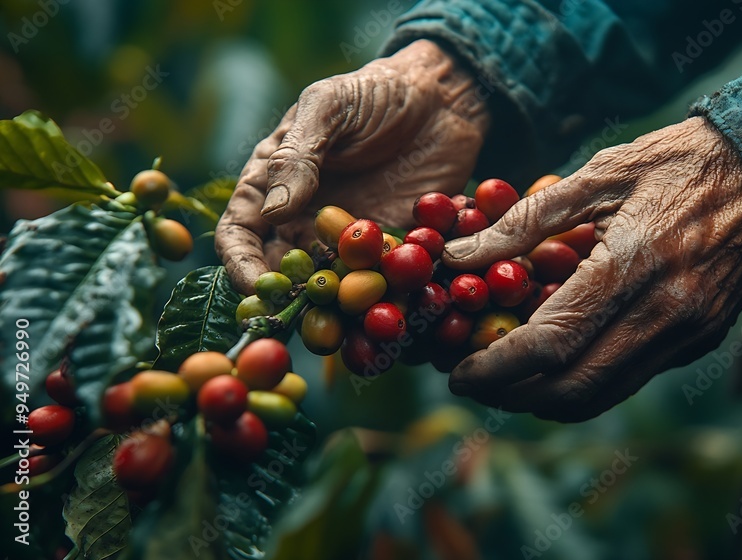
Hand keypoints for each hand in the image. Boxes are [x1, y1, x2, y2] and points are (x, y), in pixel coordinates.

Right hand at [216, 40, 489, 293]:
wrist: (439, 100)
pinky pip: (381, 283)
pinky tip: (394, 308)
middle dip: (287, 303)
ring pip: (330, 289)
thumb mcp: (328, 108)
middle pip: (281, 275)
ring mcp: (347, 240)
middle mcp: (303, 222)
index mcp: (273, 187)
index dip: (241, 265)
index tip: (257, 287)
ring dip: (336, 310)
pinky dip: (384, 299)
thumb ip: (298, 155)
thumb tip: (274, 210)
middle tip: (302, 320)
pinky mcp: (391, 251)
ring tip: (348, 326)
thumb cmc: (372, 94)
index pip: (240, 234)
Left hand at [441, 117, 741, 421]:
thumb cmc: (678, 163)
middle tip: (472, 380)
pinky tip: (557, 358)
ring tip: (506, 376)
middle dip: (511, 396)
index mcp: (634, 265)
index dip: (496, 367)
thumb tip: (458, 255)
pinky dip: (583, 381)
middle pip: (573, 390)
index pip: (552, 343)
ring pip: (602, 397)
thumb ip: (525, 220)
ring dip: (544, 399)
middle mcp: (664, 314)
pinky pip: (629, 380)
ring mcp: (687, 335)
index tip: (458, 371)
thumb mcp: (600, 173)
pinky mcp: (699, 343)